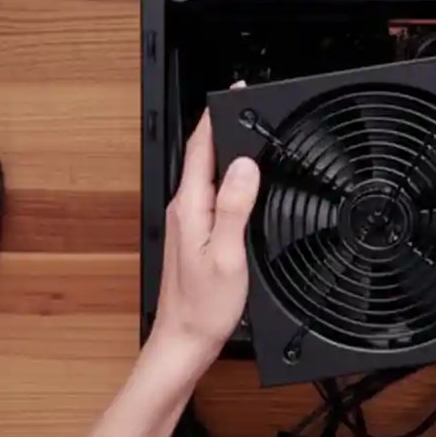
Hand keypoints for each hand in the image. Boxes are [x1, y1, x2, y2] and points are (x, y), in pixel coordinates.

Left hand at [149, 111, 260, 371]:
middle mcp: (183, 209)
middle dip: (226, 127)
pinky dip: (228, 179)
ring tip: (252, 136)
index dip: (219, 115)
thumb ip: (235, 207)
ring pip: (208, 174)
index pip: (202, 146)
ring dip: (228, 153)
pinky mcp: (193, 235)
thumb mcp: (228, 255)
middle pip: (204, 155)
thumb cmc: (204, 307)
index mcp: (189, 207)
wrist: (184, 341)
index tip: (238, 95)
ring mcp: (186, 222)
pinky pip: (210, 194)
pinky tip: (244, 184)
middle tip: (252, 109)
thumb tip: (246, 165)